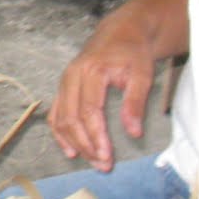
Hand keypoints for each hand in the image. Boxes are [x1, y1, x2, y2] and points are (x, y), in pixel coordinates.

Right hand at [47, 19, 156, 170]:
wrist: (121, 33)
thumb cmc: (132, 53)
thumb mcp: (142, 75)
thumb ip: (136, 103)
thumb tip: (134, 132)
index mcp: (91, 71)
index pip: (89, 111)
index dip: (96, 136)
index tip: (107, 157)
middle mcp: (72, 76)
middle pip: (71, 117)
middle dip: (86, 144)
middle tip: (103, 165)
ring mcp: (65, 81)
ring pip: (60, 117)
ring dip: (74, 142)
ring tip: (91, 160)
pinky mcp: (63, 86)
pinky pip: (55, 113)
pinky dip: (60, 132)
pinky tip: (71, 149)